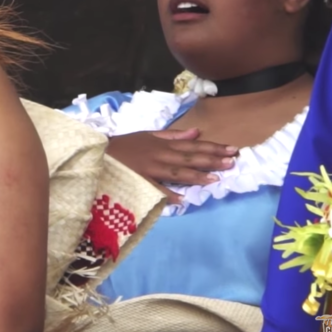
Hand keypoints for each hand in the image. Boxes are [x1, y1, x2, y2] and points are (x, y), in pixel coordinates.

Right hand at [106, 128, 238, 203]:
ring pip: (176, 172)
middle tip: (232, 162)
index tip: (232, 149)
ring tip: (214, 179)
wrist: (99, 152)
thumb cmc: (126, 145)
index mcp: (164, 144)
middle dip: (211, 160)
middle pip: (189, 158)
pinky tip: (180, 199)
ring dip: (195, 175)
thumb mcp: (149, 135)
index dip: (212, 147)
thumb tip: (197, 132)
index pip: (193, 145)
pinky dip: (166, 193)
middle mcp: (160, 155)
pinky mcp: (139, 180)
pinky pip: (154, 187)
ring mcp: (150, 168)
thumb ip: (173, 135)